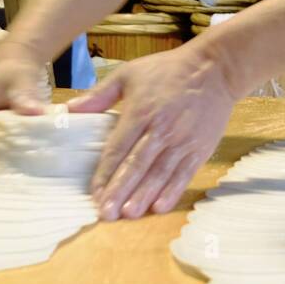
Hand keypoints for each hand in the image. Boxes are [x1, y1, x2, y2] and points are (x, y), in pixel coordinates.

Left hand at [68, 43, 237, 219]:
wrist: (214, 69)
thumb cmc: (168, 70)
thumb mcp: (129, 73)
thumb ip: (100, 95)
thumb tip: (70, 109)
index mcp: (140, 112)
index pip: (118, 148)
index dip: (105, 173)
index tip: (94, 193)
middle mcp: (160, 130)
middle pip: (137, 165)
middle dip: (121, 191)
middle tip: (107, 213)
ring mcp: (182, 142)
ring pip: (159, 174)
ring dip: (143, 196)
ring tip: (129, 214)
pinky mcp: (199, 149)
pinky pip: (184, 175)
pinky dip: (172, 192)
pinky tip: (159, 206)